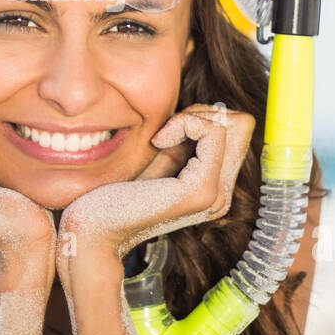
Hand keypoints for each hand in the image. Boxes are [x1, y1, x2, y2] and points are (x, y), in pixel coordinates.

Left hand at [57, 104, 254, 265]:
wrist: (92, 226)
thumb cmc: (112, 191)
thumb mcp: (157, 158)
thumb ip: (184, 140)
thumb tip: (210, 108)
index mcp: (213, 188)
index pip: (238, 127)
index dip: (203, 116)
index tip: (167, 131)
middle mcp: (222, 195)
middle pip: (241, 123)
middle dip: (200, 113)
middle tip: (165, 132)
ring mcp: (215, 195)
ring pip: (231, 123)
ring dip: (191, 118)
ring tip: (160, 139)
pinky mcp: (202, 191)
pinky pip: (213, 132)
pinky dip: (185, 124)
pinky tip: (158, 142)